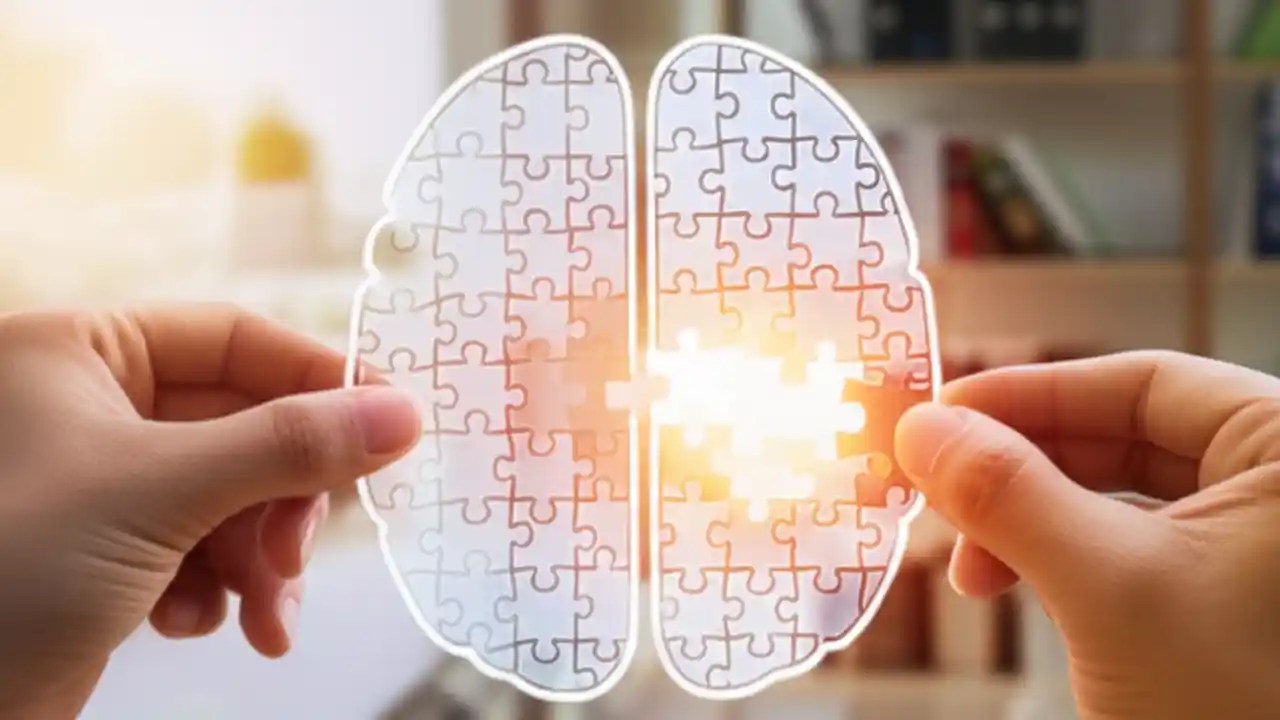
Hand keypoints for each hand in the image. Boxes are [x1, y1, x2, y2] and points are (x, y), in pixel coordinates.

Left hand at [0, 306, 419, 717]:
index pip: (234, 338)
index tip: (391, 422)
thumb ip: (287, 446)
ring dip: (261, 559)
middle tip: (297, 554)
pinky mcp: (108, 548)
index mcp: (79, 353)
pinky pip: (202, 545)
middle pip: (245, 426)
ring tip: (266, 616)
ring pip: (234, 495)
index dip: (318, 378)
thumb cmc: (5, 573)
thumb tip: (403, 413)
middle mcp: (90, 405)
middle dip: (280, 502)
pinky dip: (220, 589)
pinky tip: (197, 625)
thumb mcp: (158, 495)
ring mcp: (102, 480)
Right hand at [895, 351, 1279, 719]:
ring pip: (1116, 498)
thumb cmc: (1238, 707)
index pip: (1145, 383)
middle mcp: (1279, 491)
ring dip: (1028, 522)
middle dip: (1020, 469)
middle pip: (1123, 438)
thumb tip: (922, 426)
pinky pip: (1123, 550)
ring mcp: (1254, 551)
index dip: (1034, 393)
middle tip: (938, 490)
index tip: (942, 414)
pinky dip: (1057, 561)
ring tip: (972, 570)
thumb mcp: (1110, 589)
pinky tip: (1013, 587)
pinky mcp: (1221, 603)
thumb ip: (1010, 494)